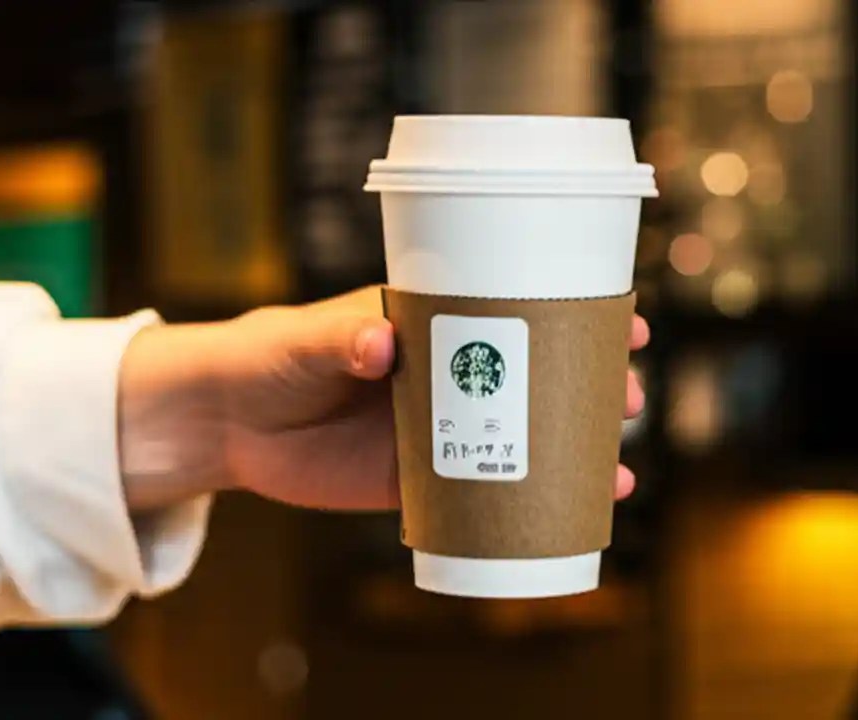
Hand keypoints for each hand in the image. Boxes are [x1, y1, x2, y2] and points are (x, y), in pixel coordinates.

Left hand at [118, 287, 649, 511]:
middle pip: (539, 378)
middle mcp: (452, 375)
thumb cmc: (271, 357)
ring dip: (574, 455)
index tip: (625, 320)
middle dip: (592, 389)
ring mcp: (441, 429)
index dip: (576, 314)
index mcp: (437, 326)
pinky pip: (483, 494)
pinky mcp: (420, 480)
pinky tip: (565, 518)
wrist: (229, 421)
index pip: (519, 311)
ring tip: (618, 474)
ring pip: (524, 438)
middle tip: (629, 399)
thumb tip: (380, 345)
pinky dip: (525, 505)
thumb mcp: (305, 340)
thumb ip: (341, 338)